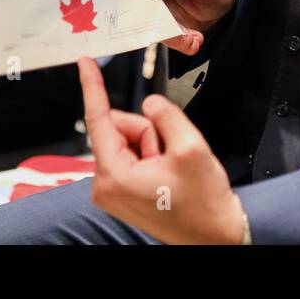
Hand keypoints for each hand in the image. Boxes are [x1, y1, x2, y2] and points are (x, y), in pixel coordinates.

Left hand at [80, 59, 244, 244]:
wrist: (215, 235)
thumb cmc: (203, 202)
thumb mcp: (190, 147)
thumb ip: (165, 115)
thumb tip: (150, 103)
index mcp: (115, 176)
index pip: (100, 119)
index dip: (93, 87)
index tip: (84, 63)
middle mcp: (106, 185)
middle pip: (120, 128)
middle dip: (148, 130)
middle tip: (171, 153)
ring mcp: (113, 190)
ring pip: (129, 140)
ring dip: (153, 144)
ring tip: (171, 167)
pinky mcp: (123, 191)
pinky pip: (133, 154)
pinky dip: (152, 154)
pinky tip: (167, 172)